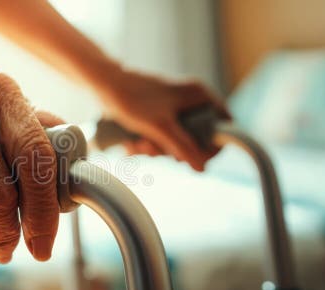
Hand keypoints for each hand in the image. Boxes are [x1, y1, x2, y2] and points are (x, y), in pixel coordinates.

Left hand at [97, 70, 229, 170]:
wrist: (101, 84)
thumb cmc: (132, 99)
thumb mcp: (161, 127)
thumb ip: (183, 148)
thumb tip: (202, 168)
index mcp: (200, 96)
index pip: (223, 126)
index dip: (212, 147)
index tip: (195, 160)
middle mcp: (190, 101)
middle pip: (196, 139)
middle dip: (173, 151)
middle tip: (155, 149)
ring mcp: (173, 109)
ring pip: (175, 142)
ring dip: (156, 150)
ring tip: (138, 144)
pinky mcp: (156, 116)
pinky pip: (159, 138)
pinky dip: (146, 145)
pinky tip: (131, 143)